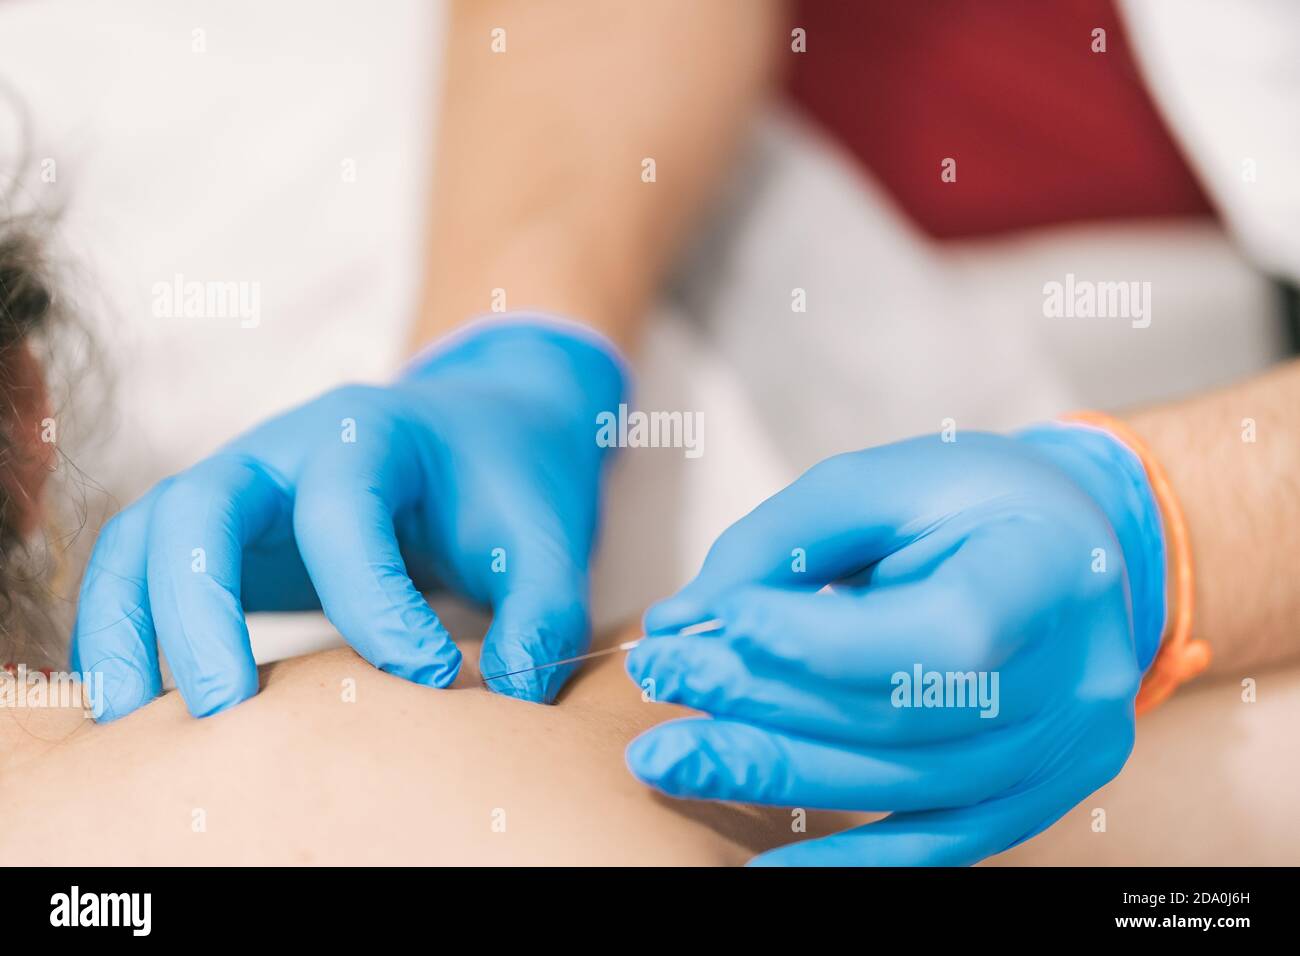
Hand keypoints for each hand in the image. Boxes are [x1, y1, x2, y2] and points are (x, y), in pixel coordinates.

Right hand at [72, 317, 625, 719]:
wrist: (483, 434)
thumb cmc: (509, 482)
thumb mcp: (546, 535)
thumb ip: (543, 610)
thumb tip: (511, 691)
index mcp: (367, 432)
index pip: (341, 515)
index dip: (376, 607)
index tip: (431, 680)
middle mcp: (285, 450)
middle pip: (202, 509)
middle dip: (199, 608)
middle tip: (229, 714)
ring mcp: (245, 488)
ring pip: (146, 536)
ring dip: (126, 623)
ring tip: (129, 722)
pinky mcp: (228, 536)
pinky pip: (144, 568)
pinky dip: (124, 626)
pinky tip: (133, 703)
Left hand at [625, 425, 1163, 864]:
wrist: (1068, 547)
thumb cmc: (965, 499)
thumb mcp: (883, 481)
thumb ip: (783, 542)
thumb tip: (678, 622)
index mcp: (1051, 573)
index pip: (944, 633)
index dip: (828, 641)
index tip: (723, 620)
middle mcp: (1076, 680)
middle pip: (902, 718)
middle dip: (763, 701)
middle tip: (657, 682)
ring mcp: (1063, 756)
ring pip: (901, 788)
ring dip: (771, 771)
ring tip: (666, 756)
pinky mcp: (1033, 799)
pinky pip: (934, 847)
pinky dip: (845, 862)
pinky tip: (759, 866)